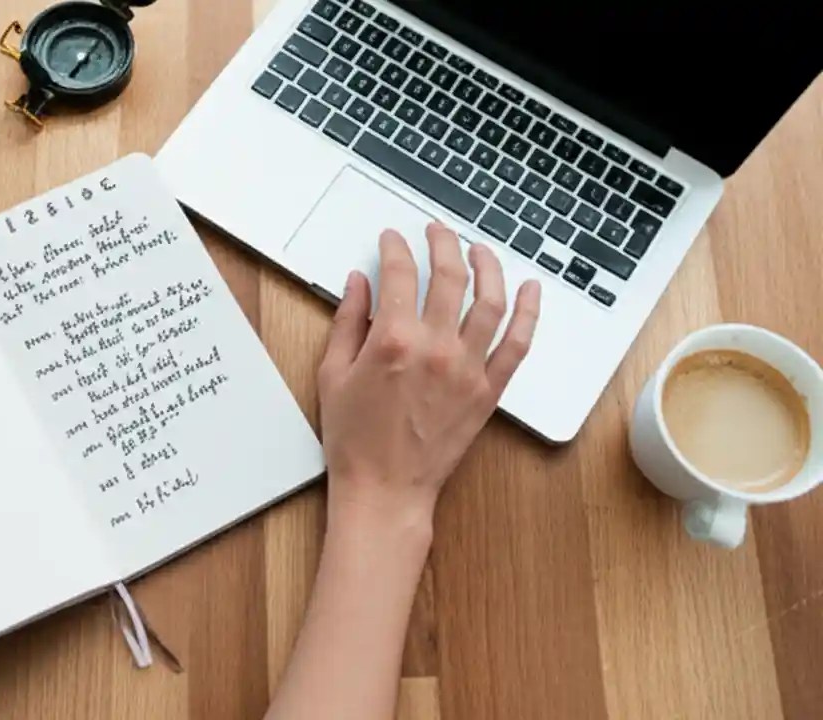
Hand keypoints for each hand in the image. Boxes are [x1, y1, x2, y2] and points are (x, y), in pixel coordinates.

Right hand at [317, 224, 540, 529]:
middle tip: (436, 231)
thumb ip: (347, 322)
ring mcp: (468, 368)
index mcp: (393, 341)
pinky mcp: (488, 390)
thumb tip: (357, 283)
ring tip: (480, 248)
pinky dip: (528, 313)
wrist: (385, 490)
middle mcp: (436, 348)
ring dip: (488, 265)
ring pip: (490, 300)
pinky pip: (518, 343)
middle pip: (449, 275)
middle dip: (442, 243)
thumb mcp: (333, 374)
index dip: (395, 248)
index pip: (400, 274)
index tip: (393, 239)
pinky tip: (530, 290)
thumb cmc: (354, 440)